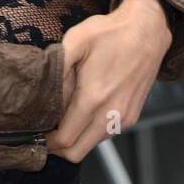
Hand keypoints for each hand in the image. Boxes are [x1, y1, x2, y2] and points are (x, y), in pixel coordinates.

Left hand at [47, 0, 171, 161]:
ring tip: (65, 115)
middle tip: (46, 130)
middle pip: (75, 152)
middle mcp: (111, 114)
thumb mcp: (75, 40)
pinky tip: (84, 110)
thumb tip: (41, 96)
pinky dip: (90, 130)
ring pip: (90, 145)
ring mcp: (124, 117)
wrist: (148, 30)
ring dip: (75, 138)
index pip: (64, 140)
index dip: (46, 141)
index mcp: (93, 98)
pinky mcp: (132, 116)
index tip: (35, 132)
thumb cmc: (110, 33)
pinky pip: (104, 135)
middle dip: (57, 147)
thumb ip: (56, 70)